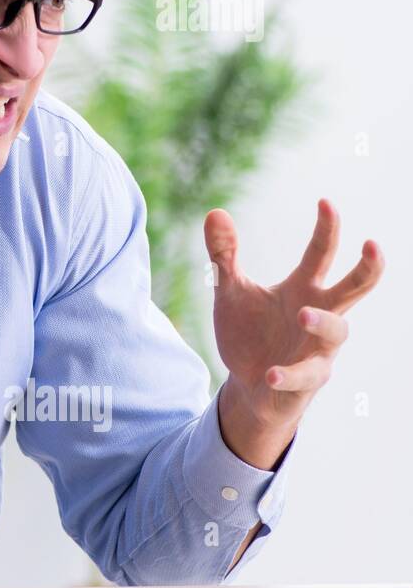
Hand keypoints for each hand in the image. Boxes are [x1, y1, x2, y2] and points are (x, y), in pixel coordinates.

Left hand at [204, 198, 383, 468]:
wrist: (247, 385)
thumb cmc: (248, 333)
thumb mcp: (229, 291)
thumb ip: (224, 255)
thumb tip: (215, 211)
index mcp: (302, 288)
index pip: (321, 252)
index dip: (327, 228)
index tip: (325, 202)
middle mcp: (319, 313)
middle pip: (355, 287)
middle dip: (367, 268)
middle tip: (373, 245)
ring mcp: (318, 348)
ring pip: (337, 331)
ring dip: (322, 322)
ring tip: (301, 314)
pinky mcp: (308, 379)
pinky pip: (306, 375)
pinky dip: (290, 373)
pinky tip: (272, 372)